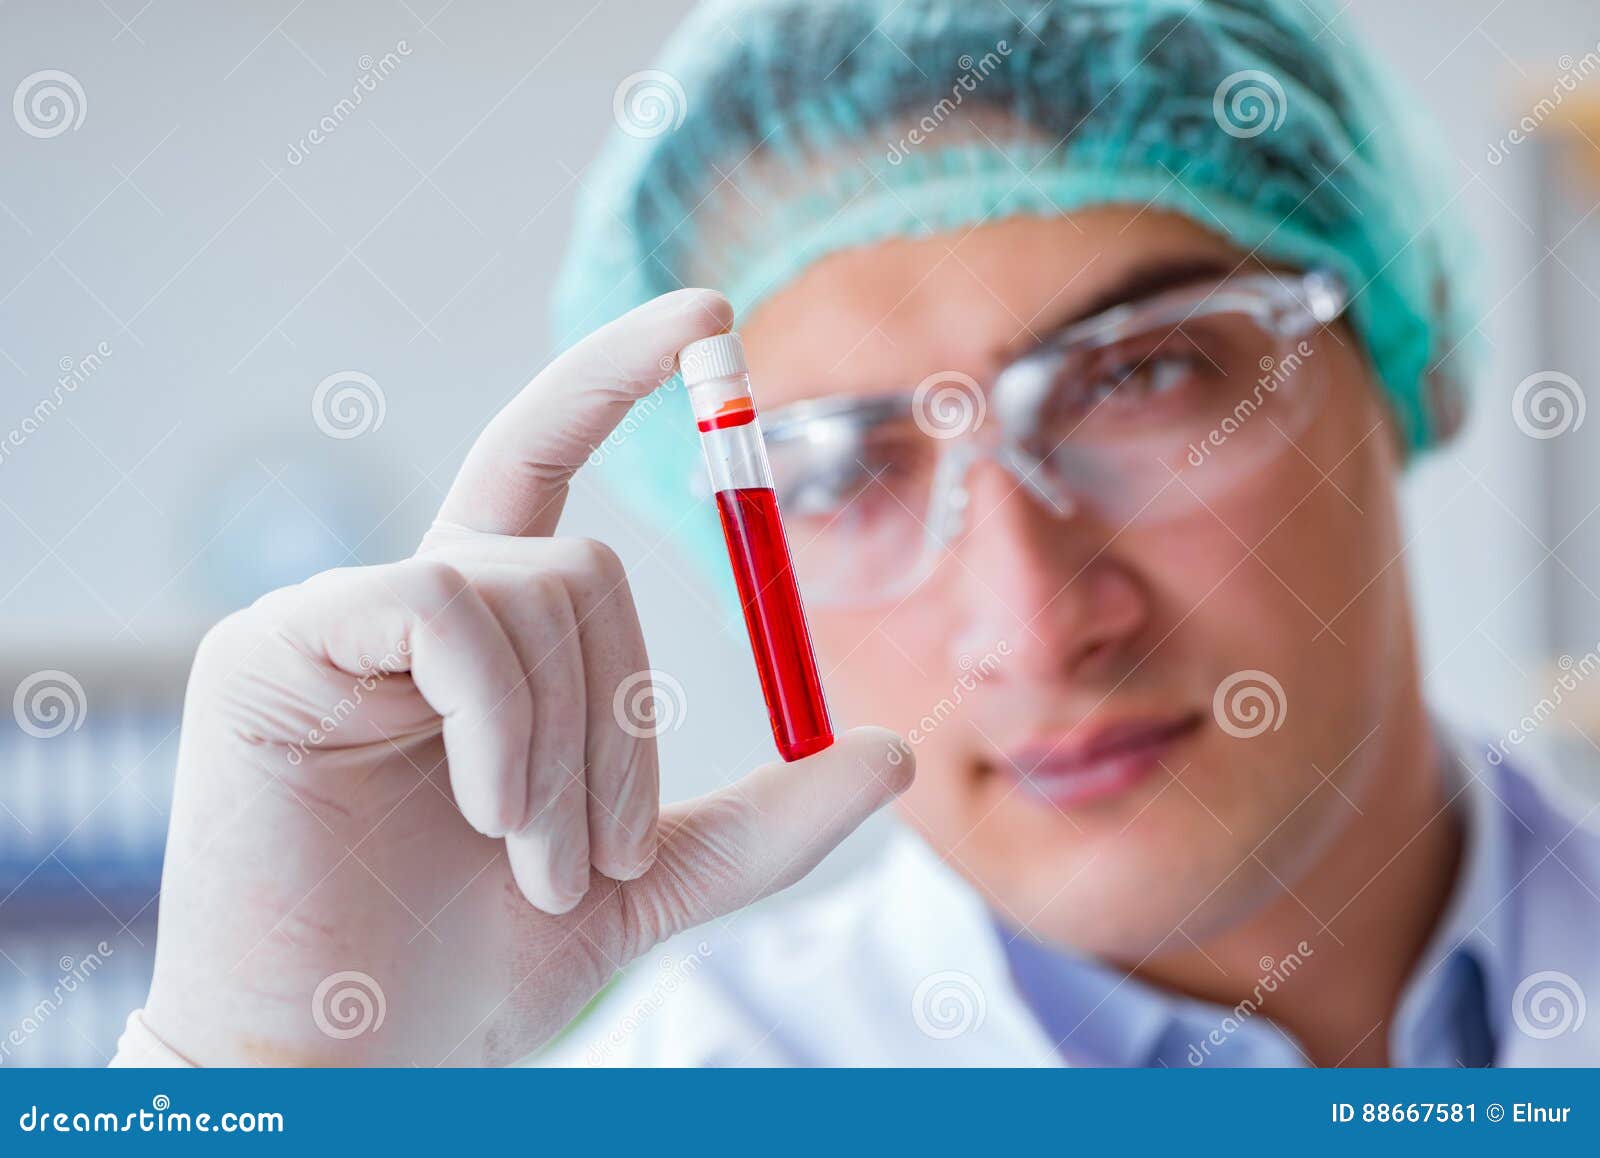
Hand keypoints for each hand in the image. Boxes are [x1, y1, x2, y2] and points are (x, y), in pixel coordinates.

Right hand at [142, 290, 912, 1065]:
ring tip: (542, 866)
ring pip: (526, 590)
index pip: (546, 461)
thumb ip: (758, 820)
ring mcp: (334, 620)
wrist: (349, 1063)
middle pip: (581, 566)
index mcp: (487, 642)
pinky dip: (502, 715)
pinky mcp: (271, 649)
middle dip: (626, 722)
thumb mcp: (646, 885)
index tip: (711, 313)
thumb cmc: (472, 965)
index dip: (616, 375)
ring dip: (569, 752)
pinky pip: (441, 607)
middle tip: (599, 858)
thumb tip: (892, 755)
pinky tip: (493, 813)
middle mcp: (411, 608)